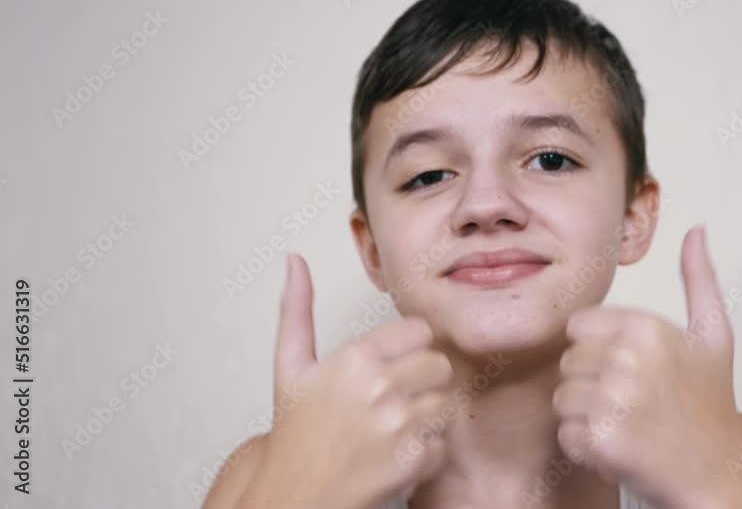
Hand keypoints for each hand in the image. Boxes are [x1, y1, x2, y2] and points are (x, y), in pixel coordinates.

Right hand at [239, 253, 452, 508]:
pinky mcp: (412, 461)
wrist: (291, 497)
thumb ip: (296, 309)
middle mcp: (379, 388)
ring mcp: (398, 426)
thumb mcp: (290, 366)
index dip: (409, 350)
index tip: (392, 366)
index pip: (419, 331)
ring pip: (446, 403)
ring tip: (394, 428)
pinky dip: (425, 453)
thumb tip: (294, 261)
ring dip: (426, 417)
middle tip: (395, 399)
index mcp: (355, 358)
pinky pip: (443, 443)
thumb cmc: (295, 433)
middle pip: (439, 365)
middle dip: (422, 381)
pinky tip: (395, 455)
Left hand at [553, 227, 741, 508]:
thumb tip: (698, 230)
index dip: (598, 350)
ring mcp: (613, 400)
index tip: (626, 370)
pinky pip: (565, 435)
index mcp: (646, 327)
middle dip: (591, 384)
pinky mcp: (601, 439)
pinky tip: (622, 445)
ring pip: (561, 400)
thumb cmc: (712, 403)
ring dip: (587, 417)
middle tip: (632, 402)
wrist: (722, 470)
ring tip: (628, 423)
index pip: (578, 327)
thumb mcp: (713, 334)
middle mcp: (627, 359)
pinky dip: (587, 447)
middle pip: (567, 363)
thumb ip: (699, 279)